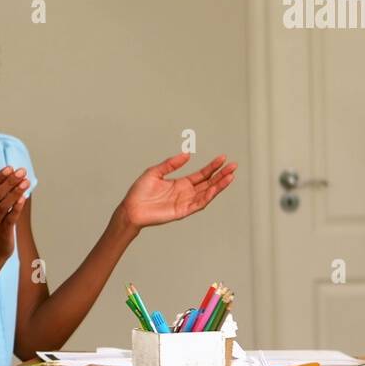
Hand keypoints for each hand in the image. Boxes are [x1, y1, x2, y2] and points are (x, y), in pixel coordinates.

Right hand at [0, 166, 29, 265]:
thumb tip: (12, 176)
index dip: (0, 177)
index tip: (11, 168)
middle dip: (10, 181)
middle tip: (22, 172)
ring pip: (3, 205)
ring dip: (15, 192)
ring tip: (26, 182)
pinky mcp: (1, 234)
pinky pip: (10, 218)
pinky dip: (17, 207)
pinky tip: (24, 198)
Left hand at [119, 153, 236, 229]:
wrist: (131, 208)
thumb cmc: (140, 191)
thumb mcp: (155, 172)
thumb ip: (171, 163)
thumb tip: (187, 154)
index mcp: (181, 183)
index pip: (202, 174)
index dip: (212, 167)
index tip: (222, 158)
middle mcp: (186, 193)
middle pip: (208, 183)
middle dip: (221, 175)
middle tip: (233, 165)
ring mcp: (186, 202)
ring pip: (207, 193)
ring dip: (219, 185)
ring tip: (230, 176)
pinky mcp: (182, 211)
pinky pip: (199, 204)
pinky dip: (208, 196)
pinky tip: (216, 188)